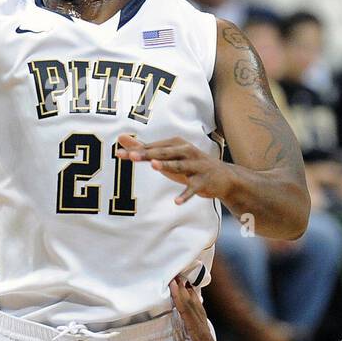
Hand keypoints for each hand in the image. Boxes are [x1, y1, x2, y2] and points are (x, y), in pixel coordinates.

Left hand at [116, 133, 234, 204]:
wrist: (223, 177)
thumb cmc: (189, 165)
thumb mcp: (167, 156)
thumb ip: (143, 148)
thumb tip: (120, 138)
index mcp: (176, 144)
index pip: (153, 147)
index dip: (136, 151)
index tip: (118, 154)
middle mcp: (186, 151)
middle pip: (164, 153)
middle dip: (148, 154)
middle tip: (132, 156)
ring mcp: (195, 166)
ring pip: (179, 166)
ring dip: (167, 166)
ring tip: (154, 166)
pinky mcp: (203, 181)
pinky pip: (192, 188)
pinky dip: (185, 195)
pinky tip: (176, 202)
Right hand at [156, 277, 244, 340]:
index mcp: (202, 338)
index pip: (188, 314)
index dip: (181, 298)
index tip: (174, 283)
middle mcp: (206, 336)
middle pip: (196, 310)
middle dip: (187, 293)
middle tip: (181, 277)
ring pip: (200, 315)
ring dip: (193, 300)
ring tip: (190, 288)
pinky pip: (200, 324)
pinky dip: (197, 313)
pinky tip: (196, 314)